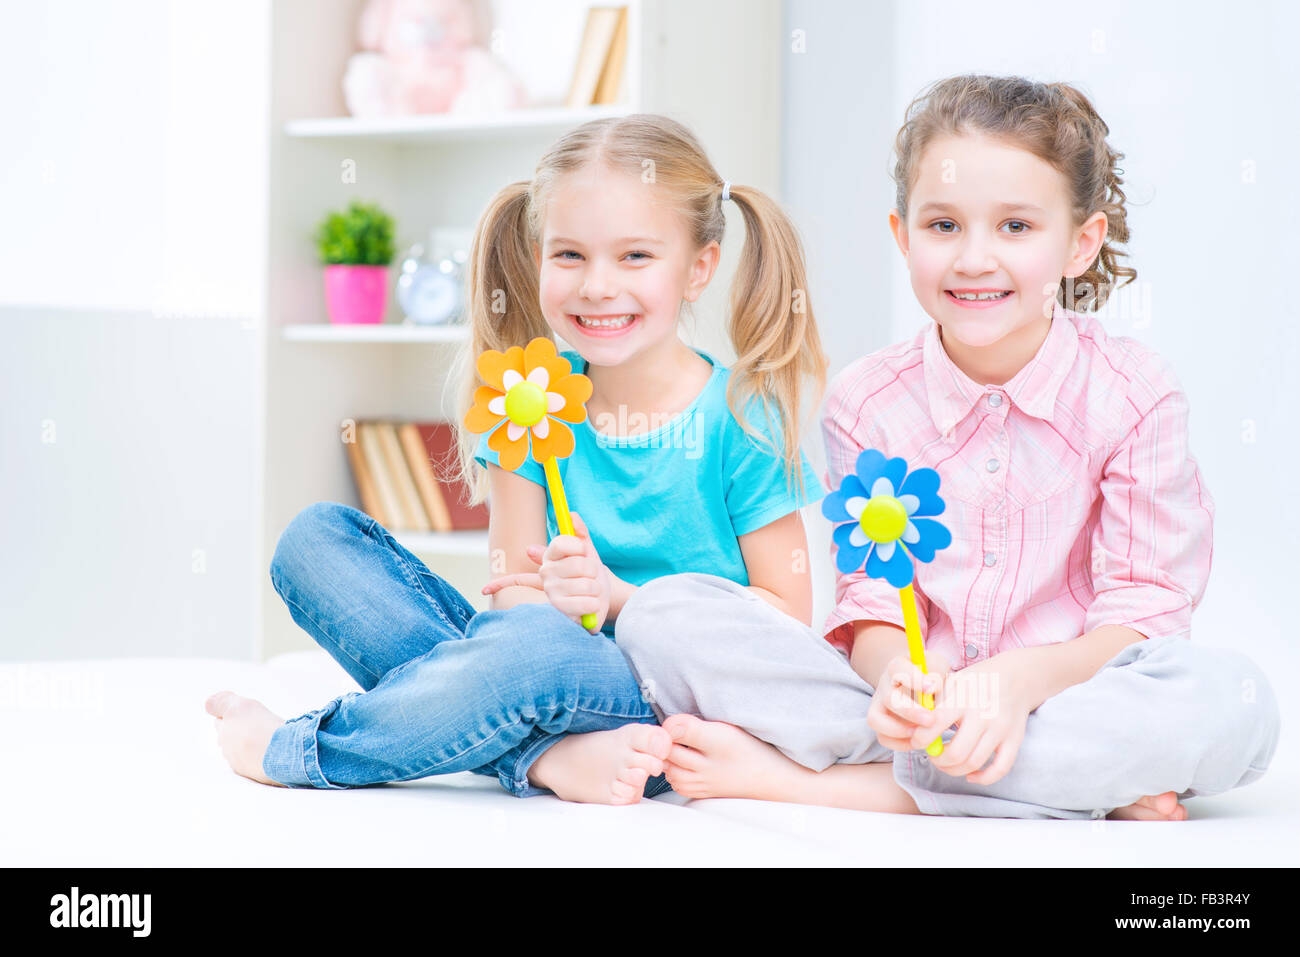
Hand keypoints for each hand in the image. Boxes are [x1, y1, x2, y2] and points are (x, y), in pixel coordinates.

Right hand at [481, 512, 609, 632]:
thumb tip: (571, 515)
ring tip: (590, 593)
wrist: (600, 600)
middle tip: (590, 577)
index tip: (584, 551)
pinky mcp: (560, 612)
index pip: (560, 543)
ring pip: (587, 585)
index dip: (578, 546)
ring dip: (596, 589)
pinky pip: (587, 604)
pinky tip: (588, 606)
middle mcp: (546, 573)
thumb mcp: (588, 552)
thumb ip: (580, 532)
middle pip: (579, 564)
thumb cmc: (591, 575)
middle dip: (594, 571)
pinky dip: (594, 605)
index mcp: (551, 556)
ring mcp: (551, 593)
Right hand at [867, 653, 951, 751]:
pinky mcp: (881, 723)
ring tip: (921, 734)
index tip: (931, 688)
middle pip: (889, 698)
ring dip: (899, 730)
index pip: (898, 669)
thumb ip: (937, 674)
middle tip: (931, 720)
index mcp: (897, 666)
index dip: (913, 679)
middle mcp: (884, 685)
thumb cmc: (931, 674)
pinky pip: (882, 737)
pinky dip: (899, 743)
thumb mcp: (938, 666)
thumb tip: (932, 689)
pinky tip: (917, 741)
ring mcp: (879, 705)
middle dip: (910, 712)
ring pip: (876, 719)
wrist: (919, 684)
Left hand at [914, 653, 1033, 785]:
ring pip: (974, 763)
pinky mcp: (1014, 741)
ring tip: (946, 763)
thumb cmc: (976, 681)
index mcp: (962, 699)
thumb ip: (933, 701)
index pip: (934, 725)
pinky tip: (970, 775)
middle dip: (937, 760)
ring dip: (954, 770)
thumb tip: (912, 724)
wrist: (1016, 676)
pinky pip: (1000, 769)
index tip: (916, 741)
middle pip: (955, 753)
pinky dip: (983, 778)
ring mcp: (1000, 730)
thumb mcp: (952, 682)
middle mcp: (982, 715)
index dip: (920, 739)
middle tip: (932, 756)